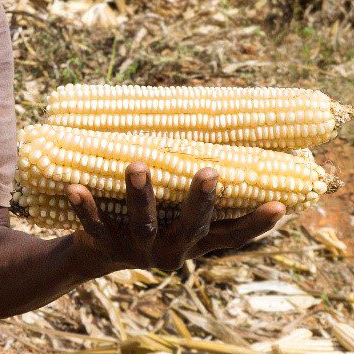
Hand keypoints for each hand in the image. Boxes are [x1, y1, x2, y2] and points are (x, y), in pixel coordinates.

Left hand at [67, 164, 284, 273]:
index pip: (232, 235)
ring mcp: (137, 249)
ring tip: (137, 164)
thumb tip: (204, 102)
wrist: (91, 251)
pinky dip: (85, 206)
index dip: (256, 224)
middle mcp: (171, 249)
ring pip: (142, 223)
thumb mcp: (170, 199)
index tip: (279, 204)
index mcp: (193, 239)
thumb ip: (187, 166)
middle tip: (209, 172)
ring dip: (140, 194)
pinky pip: (93, 225)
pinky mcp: (102, 245)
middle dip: (200, 201)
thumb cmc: (144, 211)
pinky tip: (74, 185)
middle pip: (192, 228)